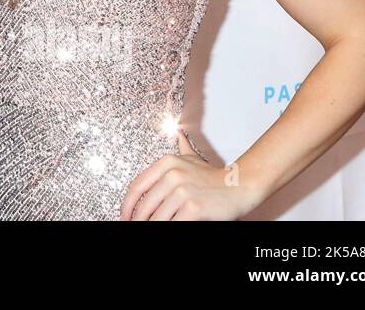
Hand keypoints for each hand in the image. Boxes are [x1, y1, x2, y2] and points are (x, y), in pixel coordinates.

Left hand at [119, 131, 258, 219]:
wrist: (241, 185)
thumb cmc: (214, 176)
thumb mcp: (193, 158)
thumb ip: (181, 147)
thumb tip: (178, 133)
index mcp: (166, 162)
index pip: (137, 186)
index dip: (127, 204)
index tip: (124, 214)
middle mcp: (172, 174)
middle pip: (144, 204)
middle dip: (137, 219)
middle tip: (132, 225)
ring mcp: (182, 191)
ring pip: (157, 217)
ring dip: (149, 226)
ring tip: (146, 230)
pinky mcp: (193, 207)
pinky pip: (172, 223)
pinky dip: (167, 229)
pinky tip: (164, 231)